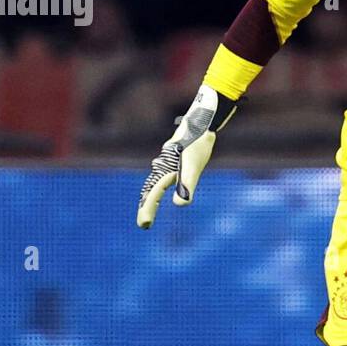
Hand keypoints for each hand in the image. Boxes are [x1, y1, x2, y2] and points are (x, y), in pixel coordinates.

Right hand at [137, 84, 238, 228]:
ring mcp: (168, 161)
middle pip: (150, 189)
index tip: (144, 225)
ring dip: (151, 196)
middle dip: (147, 206)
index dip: (148, 209)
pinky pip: (163, 174)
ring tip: (148, 210)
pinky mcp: (176, 157)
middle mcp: (162, 166)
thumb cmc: (198, 142)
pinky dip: (159, 184)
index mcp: (164, 170)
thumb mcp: (194, 165)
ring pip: (154, 181)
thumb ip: (187, 184)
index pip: (152, 194)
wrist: (202, 120)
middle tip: (144, 224)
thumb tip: (181, 204)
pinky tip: (163, 185)